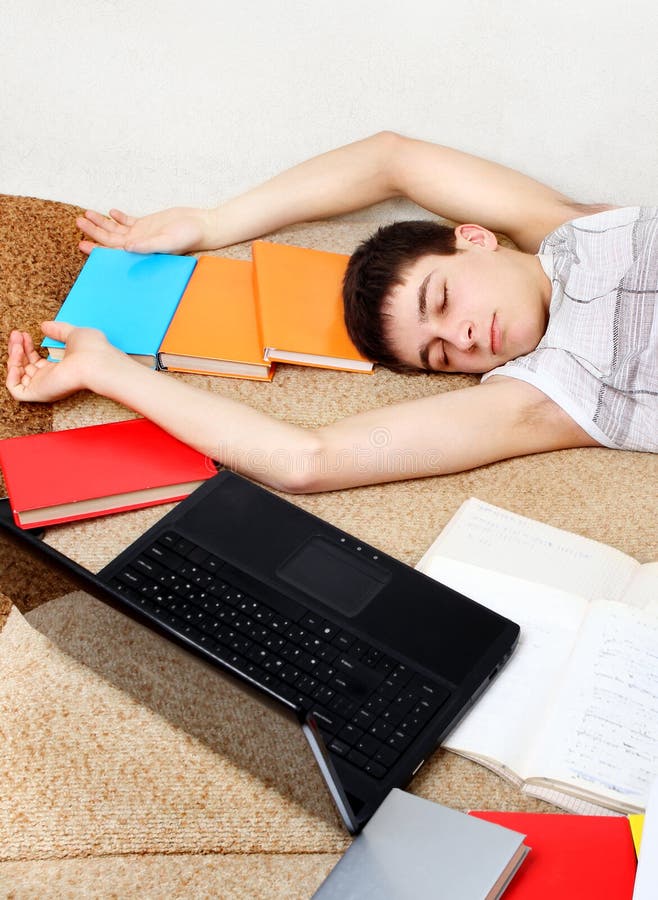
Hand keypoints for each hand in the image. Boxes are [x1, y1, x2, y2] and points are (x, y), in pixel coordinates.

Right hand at [6, 322, 118, 402]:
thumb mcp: (74, 334)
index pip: (36, 361)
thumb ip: (58, 330)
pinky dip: (11, 376)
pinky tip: (16, 360)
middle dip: (17, 349)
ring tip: (16, 342)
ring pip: (19, 376)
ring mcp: (45, 387)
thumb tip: (45, 325)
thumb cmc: (92, 350)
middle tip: (16, 334)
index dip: (27, 347)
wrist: (95, 362)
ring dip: (13, 357)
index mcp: (61, 369)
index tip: (24, 333)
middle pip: (26, 367)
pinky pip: (17, 391)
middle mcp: (52, 379)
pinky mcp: (39, 393)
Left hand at [76, 206, 213, 254]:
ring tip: (86, 214)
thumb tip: (127, 248)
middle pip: (111, 239)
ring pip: (116, 229)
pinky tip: (110, 212)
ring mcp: (143, 233)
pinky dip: (119, 217)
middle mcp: (139, 244)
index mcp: (142, 251)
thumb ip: (148, 245)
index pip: (114, 252)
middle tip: (79, 222)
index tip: (82, 244)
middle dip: (94, 231)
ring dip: (101, 222)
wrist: (203, 225)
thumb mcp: (168, 241)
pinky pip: (129, 221)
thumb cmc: (189, 236)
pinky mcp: (149, 223)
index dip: (97, 248)